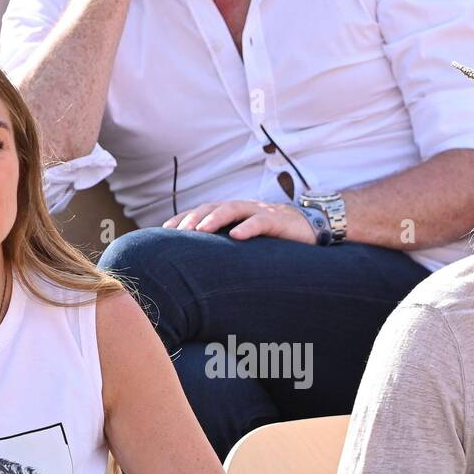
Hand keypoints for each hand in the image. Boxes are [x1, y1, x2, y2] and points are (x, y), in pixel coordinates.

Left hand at [163, 199, 317, 243]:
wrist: (310, 228)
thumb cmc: (273, 240)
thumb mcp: (246, 242)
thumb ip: (225, 247)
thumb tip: (198, 266)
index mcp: (232, 213)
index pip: (202, 211)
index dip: (183, 218)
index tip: (163, 232)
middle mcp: (243, 209)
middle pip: (212, 207)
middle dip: (193, 218)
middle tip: (177, 233)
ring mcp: (260, 212)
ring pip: (233, 208)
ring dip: (215, 218)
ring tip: (200, 230)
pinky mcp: (278, 221)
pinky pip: (261, 221)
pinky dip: (248, 227)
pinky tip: (236, 236)